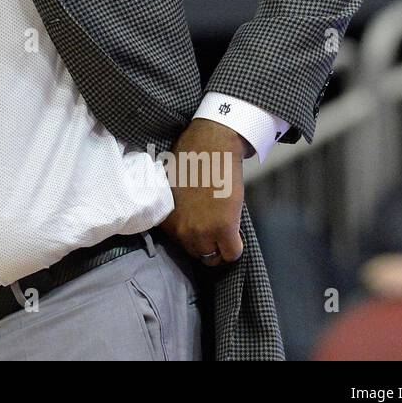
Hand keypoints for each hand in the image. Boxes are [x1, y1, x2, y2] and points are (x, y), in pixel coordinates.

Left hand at [158, 116, 246, 267]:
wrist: (210, 145)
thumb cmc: (191, 161)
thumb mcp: (173, 190)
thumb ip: (177, 212)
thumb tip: (186, 223)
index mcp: (166, 219)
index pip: (180, 243)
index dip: (193, 236)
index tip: (200, 227)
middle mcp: (179, 230)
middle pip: (196, 253)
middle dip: (206, 244)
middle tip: (215, 228)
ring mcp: (200, 232)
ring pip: (213, 257)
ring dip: (220, 247)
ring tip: (226, 230)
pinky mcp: (223, 229)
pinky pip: (232, 253)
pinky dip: (235, 247)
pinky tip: (236, 231)